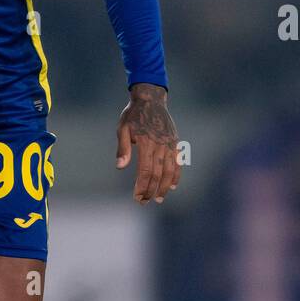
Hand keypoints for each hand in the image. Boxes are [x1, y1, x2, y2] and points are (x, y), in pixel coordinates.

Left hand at [115, 82, 179, 203]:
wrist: (150, 98)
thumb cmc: (133, 115)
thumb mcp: (122, 128)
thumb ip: (123, 148)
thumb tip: (120, 167)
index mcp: (146, 143)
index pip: (145, 172)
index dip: (142, 187)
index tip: (137, 198)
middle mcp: (160, 145)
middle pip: (158, 174)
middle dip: (151, 191)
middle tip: (145, 202)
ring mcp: (170, 144)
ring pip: (170, 171)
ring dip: (165, 187)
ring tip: (160, 198)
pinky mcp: (175, 142)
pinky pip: (178, 162)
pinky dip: (176, 175)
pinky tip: (172, 185)